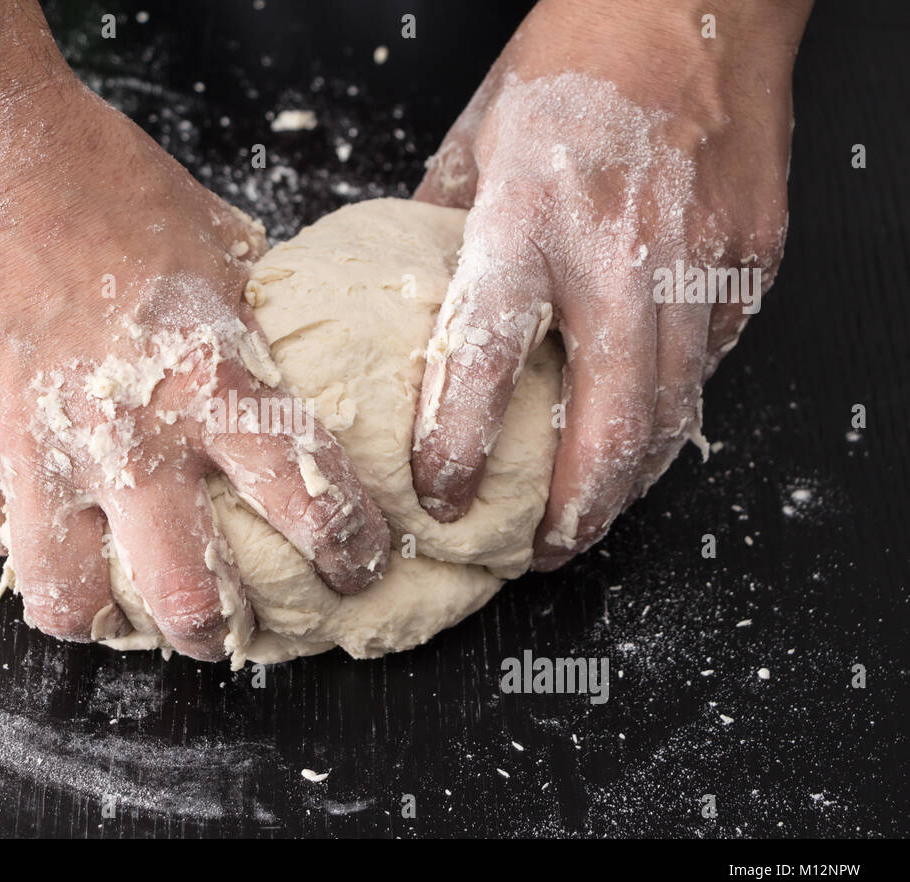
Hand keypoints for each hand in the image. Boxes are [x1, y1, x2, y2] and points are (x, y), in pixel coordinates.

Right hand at [0, 1, 389, 659]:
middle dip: (219, 631)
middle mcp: (126, 436)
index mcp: (207, 379)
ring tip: (123, 599)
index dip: (346, 548)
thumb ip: (251, 327)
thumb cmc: (104, 184)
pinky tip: (42, 518)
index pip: (304, 497)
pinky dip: (20, 537)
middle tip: (229, 624)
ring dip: (107, 614)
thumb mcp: (215, 249)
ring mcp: (33, 450)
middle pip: (185, 598)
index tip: (355, 563)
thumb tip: (286, 367)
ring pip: (69, 598)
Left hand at [412, 0, 811, 568]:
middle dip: (576, 509)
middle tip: (539, 553)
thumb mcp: (478, 134)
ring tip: (587, 519)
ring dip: (628, 481)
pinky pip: (712, 360)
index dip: (461, 437)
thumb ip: (442, 228)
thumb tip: (406, 300)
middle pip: (610, 418)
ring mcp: (698, 259)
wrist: (697, 0)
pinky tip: (639, 429)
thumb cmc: (578, 58)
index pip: (487, 350)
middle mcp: (621, 249)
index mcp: (532, 215)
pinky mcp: (749, 261)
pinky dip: (673, 408)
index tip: (440, 493)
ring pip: (674, 410)